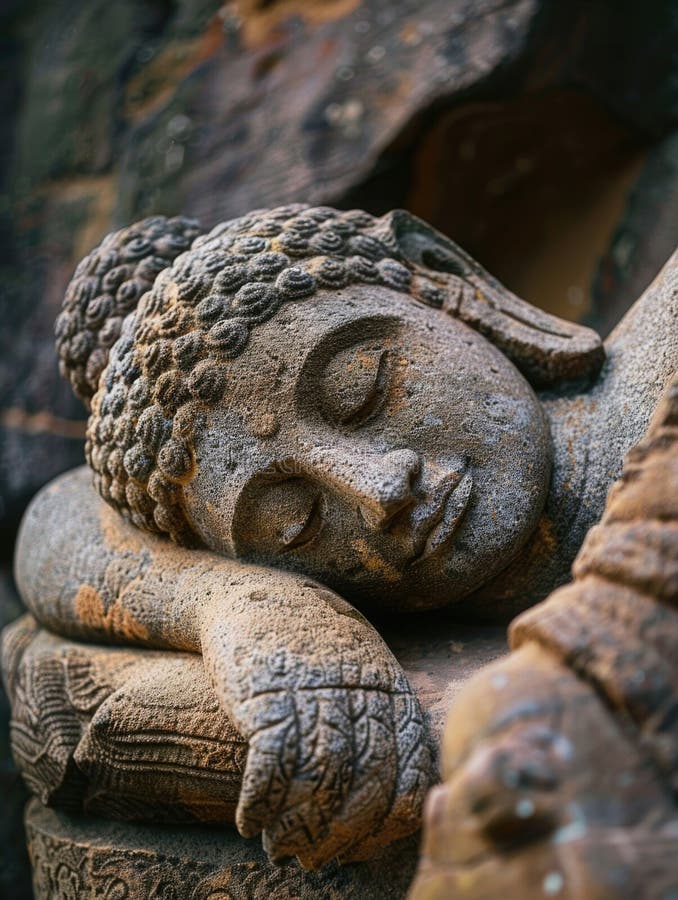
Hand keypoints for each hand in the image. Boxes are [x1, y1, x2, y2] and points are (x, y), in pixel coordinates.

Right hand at [235, 651, 431, 866]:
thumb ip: (382, 718)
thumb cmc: (312, 642)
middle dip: (342, 834)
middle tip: (315, 858)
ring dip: (299, 827)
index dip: (391, 821)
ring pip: (322, 779)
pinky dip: (261, 803)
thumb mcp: (363, 668)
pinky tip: (249, 822)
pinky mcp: (267, 692)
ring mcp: (313, 690)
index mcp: (390, 688)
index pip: (412, 770)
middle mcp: (358, 690)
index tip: (363, 846)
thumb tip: (393, 799)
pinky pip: (272, 763)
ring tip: (281, 847)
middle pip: (368, 783)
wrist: (255, 594)